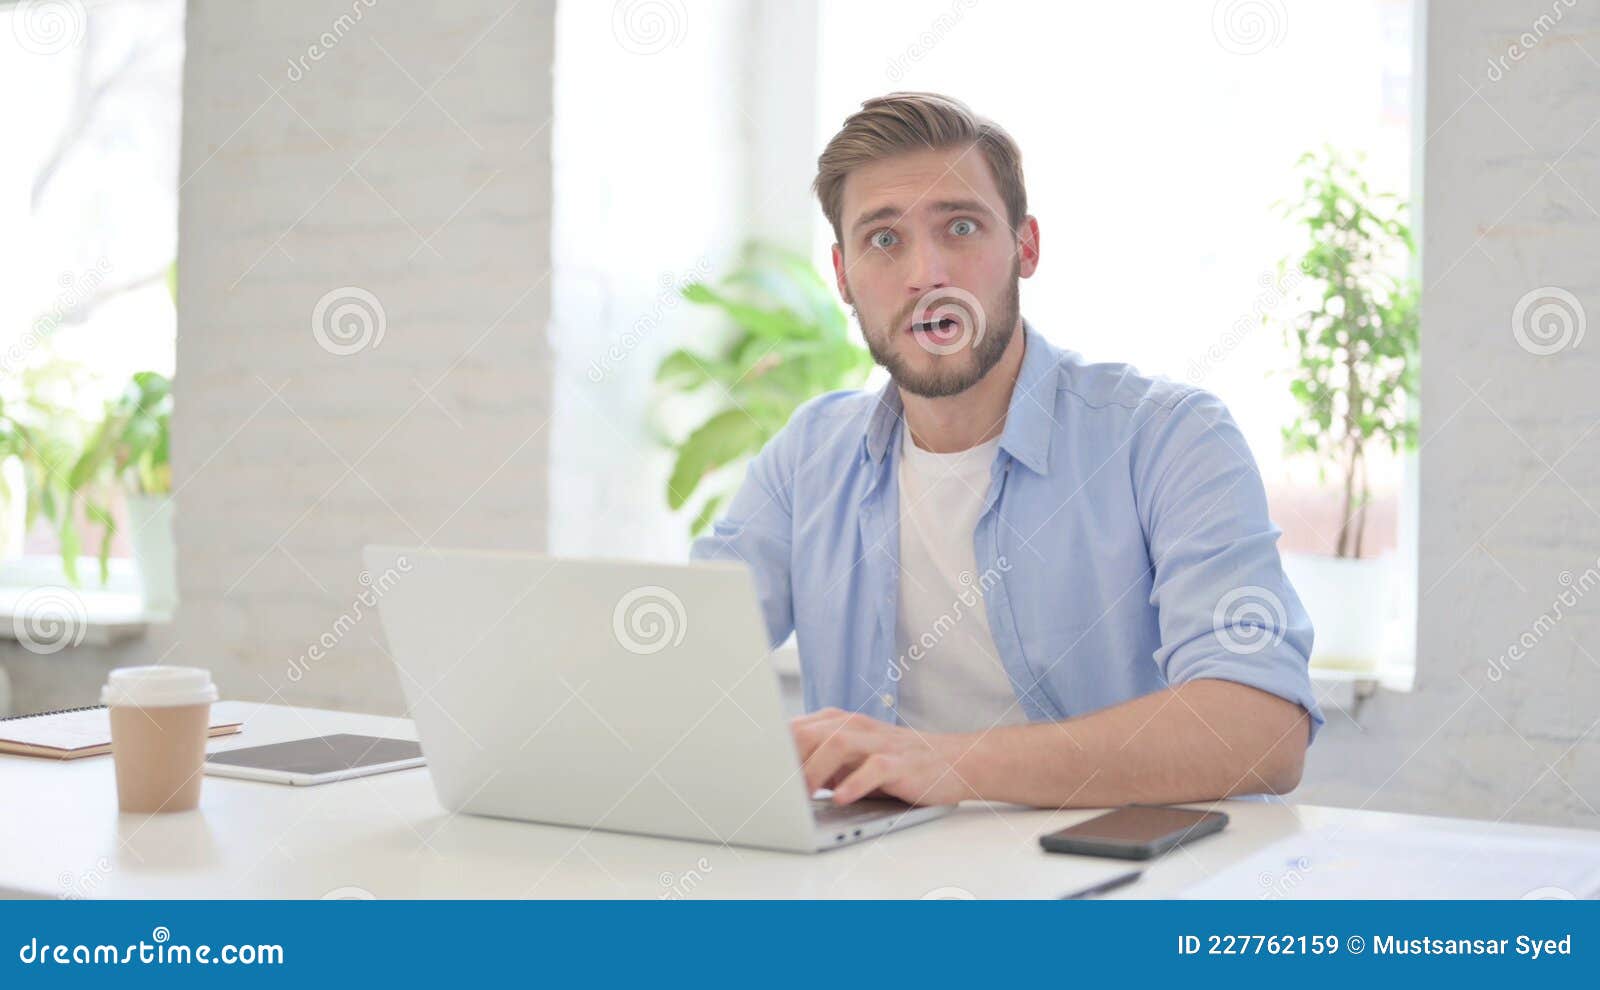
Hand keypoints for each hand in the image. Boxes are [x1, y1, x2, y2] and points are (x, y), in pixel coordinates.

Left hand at [789, 707, 975, 806]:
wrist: (953, 761)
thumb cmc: (894, 763)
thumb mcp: (851, 761)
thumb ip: (817, 764)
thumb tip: (779, 782)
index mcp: (838, 723)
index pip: (795, 729)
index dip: (772, 749)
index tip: (753, 771)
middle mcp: (855, 727)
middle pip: (810, 732)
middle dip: (787, 758)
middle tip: (772, 787)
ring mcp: (879, 742)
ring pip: (837, 744)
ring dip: (814, 769)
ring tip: (801, 794)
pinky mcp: (900, 762)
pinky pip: (874, 768)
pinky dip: (855, 783)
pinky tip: (841, 798)